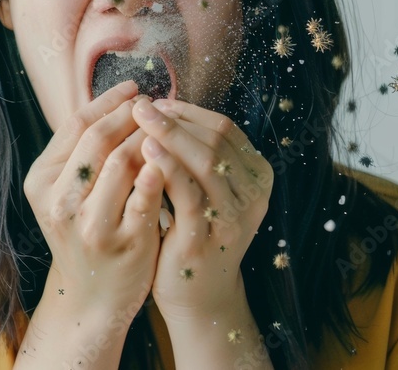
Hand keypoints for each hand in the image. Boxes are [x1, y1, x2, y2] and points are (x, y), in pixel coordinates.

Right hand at [22, 80, 167, 314]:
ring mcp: (90, 224)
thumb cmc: (86, 231)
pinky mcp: (123, 241)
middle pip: (98, 139)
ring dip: (148, 138)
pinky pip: (145, 195)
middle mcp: (59, 201)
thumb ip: (82, 152)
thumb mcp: (68, 192)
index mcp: (41, 181)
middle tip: (154, 103)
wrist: (92, 295)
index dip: (108, 101)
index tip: (134, 87)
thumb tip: (115, 97)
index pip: (76, 126)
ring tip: (166, 127)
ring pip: (123, 161)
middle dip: (131, 115)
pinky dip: (159, 172)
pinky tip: (172, 159)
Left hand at [130, 97, 273, 321]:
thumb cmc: (192, 230)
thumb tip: (161, 105)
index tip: (156, 102)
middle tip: (141, 105)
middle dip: (175, 118)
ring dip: (169, 135)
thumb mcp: (204, 188)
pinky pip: (187, 194)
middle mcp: (253, 195)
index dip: (188, 111)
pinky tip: (144, 150)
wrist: (197, 294)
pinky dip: (166, 166)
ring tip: (139, 118)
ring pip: (204, 162)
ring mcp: (233, 217)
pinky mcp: (206, 237)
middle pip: (215, 140)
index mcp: (257, 176)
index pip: (224, 129)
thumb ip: (194, 152)